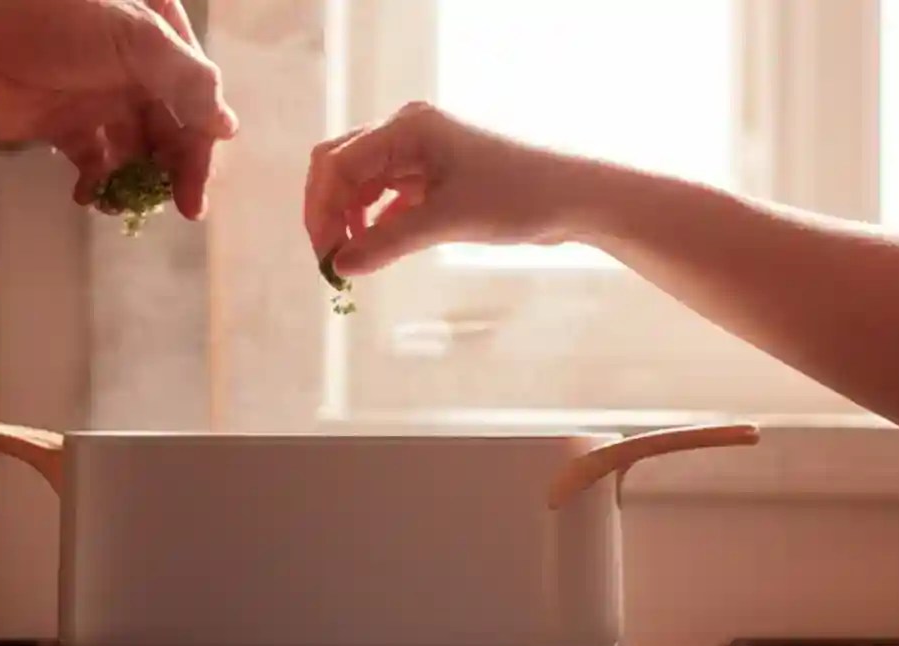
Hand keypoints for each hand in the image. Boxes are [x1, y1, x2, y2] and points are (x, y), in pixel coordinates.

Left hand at [0, 0, 238, 219]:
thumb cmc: (59, 15)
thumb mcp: (137, 40)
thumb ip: (188, 82)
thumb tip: (227, 128)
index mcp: (161, 45)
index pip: (197, 106)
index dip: (200, 153)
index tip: (194, 195)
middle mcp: (135, 74)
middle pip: (171, 135)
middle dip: (174, 174)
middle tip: (177, 209)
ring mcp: (98, 101)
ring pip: (135, 155)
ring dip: (137, 184)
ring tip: (125, 203)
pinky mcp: (62, 127)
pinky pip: (94, 167)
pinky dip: (98, 187)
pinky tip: (90, 197)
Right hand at [304, 101, 594, 275]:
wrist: (577, 197)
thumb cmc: (521, 196)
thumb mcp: (449, 221)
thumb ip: (389, 242)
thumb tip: (340, 265)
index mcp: (408, 127)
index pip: (338, 162)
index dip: (321, 210)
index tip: (326, 256)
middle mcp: (407, 133)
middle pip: (340, 167)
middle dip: (328, 212)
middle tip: (331, 259)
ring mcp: (419, 154)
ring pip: (360, 185)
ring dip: (350, 220)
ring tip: (354, 261)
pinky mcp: (433, 177)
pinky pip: (385, 198)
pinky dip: (374, 224)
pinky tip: (378, 251)